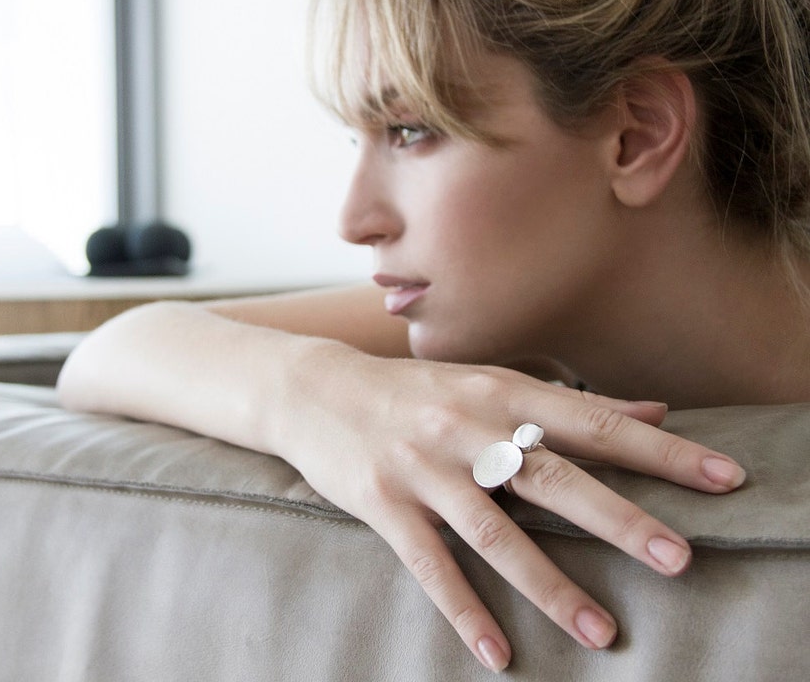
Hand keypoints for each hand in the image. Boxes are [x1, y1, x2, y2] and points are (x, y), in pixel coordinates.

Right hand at [273, 350, 744, 672]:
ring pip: (495, 532)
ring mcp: (422, 468)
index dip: (661, 452)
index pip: (593, 423)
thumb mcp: (488, 382)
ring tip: (600, 631)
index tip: (723, 479)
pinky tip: (496, 654)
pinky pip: (429, 565)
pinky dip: (463, 610)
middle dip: (619, 519)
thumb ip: (568, 400)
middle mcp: (466, 429)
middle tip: (679, 558)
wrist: (314, 389)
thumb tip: (655, 409)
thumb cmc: (413, 390)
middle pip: (552, 478)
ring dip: (549, 584)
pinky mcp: (383, 505)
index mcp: (500, 392)